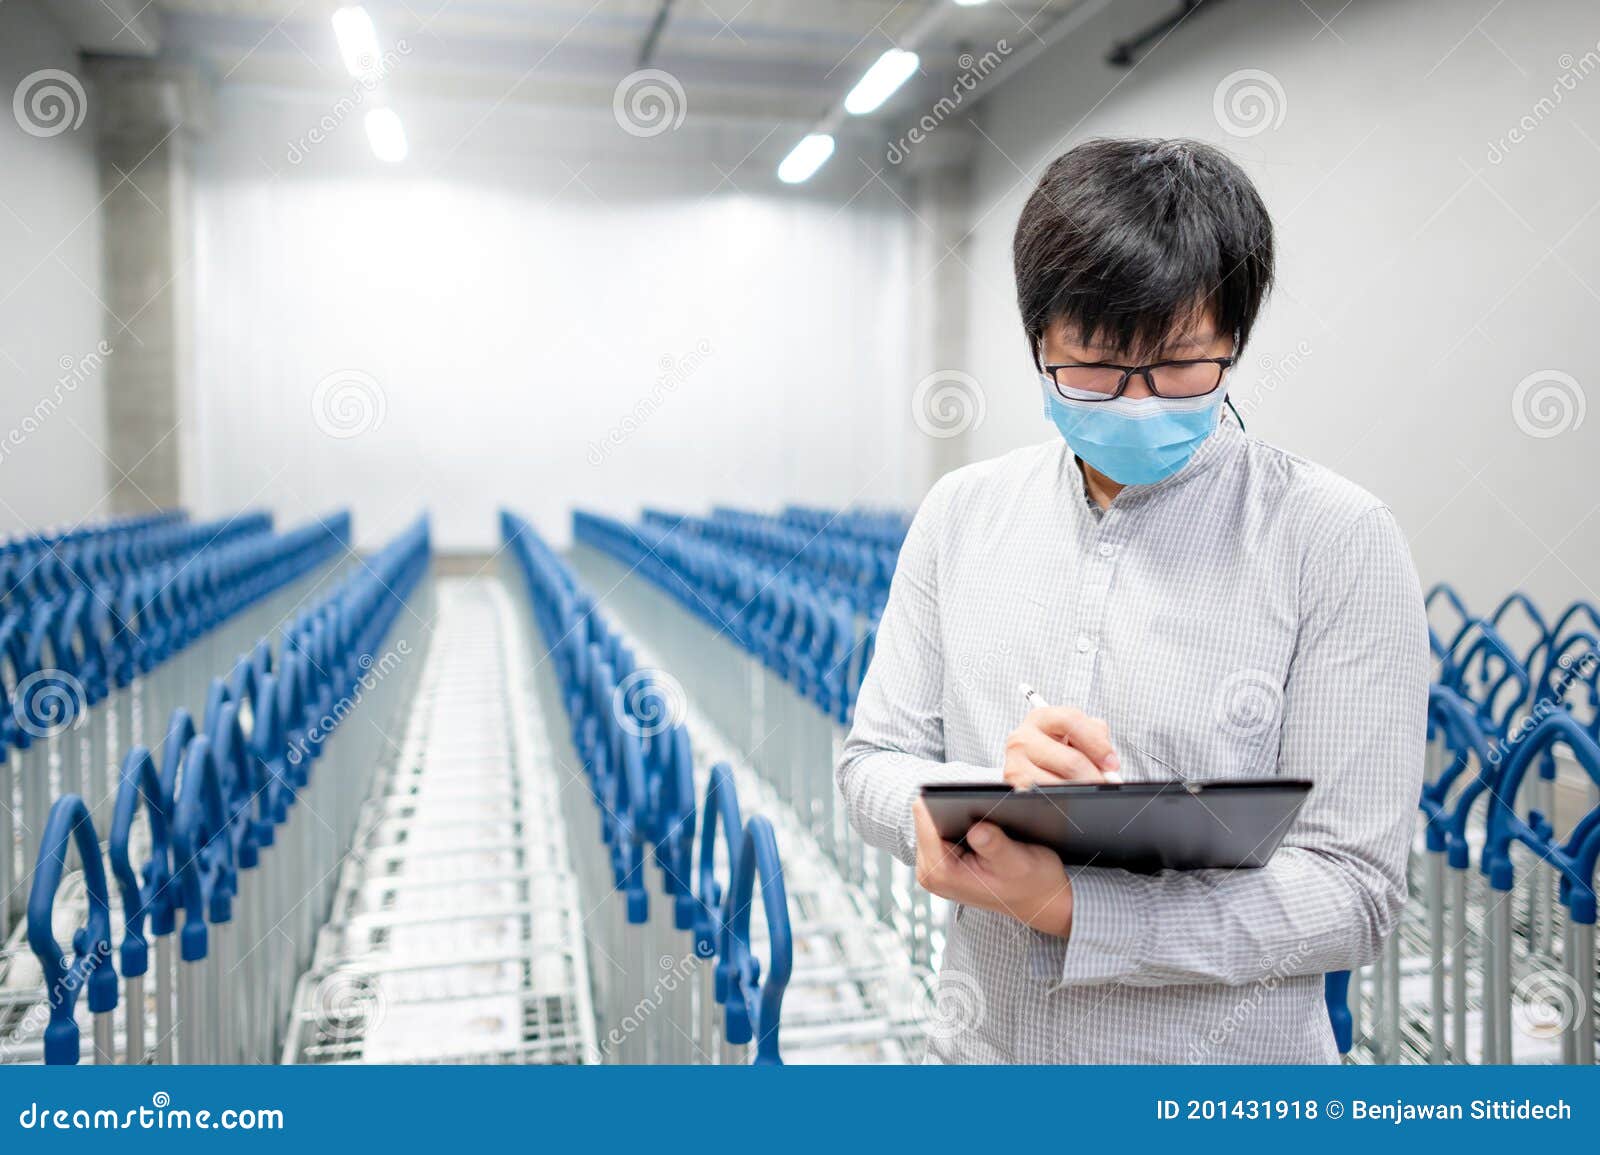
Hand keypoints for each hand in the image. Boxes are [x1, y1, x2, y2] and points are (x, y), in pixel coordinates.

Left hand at [913, 800, 1073, 937]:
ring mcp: (933, 867)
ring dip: (958, 814)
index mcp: (941, 871)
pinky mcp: (940, 861)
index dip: (946, 798)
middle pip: (925, 815)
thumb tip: (976, 828)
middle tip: (984, 812)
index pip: (924, 815)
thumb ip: (994, 845)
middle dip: (953, 807)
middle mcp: (929, 870)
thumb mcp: (1018, 862)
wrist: (1039, 901)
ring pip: (933, 819)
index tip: (968, 796)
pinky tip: (983, 827)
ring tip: (986, 821)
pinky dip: (961, 822)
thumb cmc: (1032, 883)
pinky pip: (941, 828)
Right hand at [1003, 706, 1120, 788]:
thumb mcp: (1076, 734)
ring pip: (1062, 784)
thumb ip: (1096, 737)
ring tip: (1085, 790)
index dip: (1097, 743)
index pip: (1071, 721)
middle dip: (1095, 777)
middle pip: (1072, 761)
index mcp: (1042, 718)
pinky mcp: (1015, 788)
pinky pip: (1049, 799)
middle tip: (1105, 786)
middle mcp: (1023, 738)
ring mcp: (1015, 764)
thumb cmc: (1059, 748)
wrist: (1030, 767)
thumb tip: (1110, 765)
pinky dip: (1063, 801)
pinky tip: (1067, 797)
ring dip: (1080, 792)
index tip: (1112, 763)